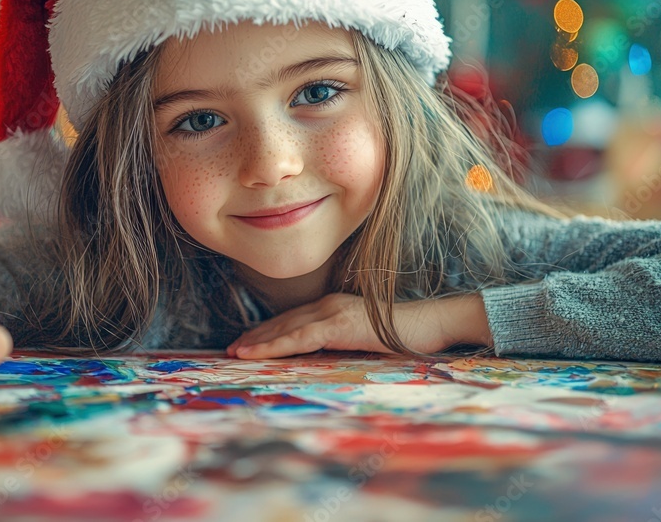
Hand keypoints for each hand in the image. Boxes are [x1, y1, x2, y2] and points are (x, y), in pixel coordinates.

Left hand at [225, 292, 487, 358]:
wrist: (430, 324)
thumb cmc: (403, 334)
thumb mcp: (364, 337)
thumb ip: (341, 341)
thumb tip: (322, 355)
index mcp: (333, 306)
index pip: (292, 319)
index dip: (267, 330)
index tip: (246, 342)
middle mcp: (328, 304)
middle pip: (283, 321)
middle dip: (255, 335)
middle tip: (230, 349)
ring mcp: (333, 312)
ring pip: (286, 329)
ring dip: (258, 341)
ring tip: (235, 352)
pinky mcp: (340, 325)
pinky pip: (301, 338)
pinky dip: (276, 345)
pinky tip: (259, 352)